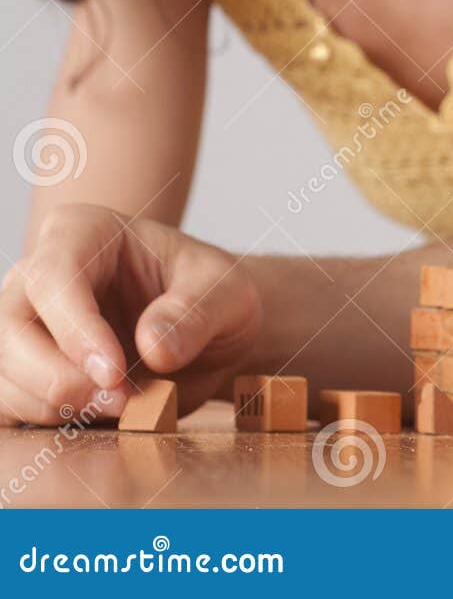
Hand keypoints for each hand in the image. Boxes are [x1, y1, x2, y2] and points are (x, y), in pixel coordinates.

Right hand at [0, 204, 261, 425]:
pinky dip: (43, 423)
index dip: (75, 331)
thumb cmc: (214, 294)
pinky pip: (5, 404)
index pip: (53, 277)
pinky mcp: (23, 369)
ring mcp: (23, 323)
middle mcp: (38, 275)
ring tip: (122, 408)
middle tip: (122, 401)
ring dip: (54, 406)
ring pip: (1, 373)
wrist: (212, 330)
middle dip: (59, 378)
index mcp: (84, 231)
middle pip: (10, 329)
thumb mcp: (229, 292)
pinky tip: (94, 421)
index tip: (115, 374)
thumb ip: (196, 313)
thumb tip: (154, 347)